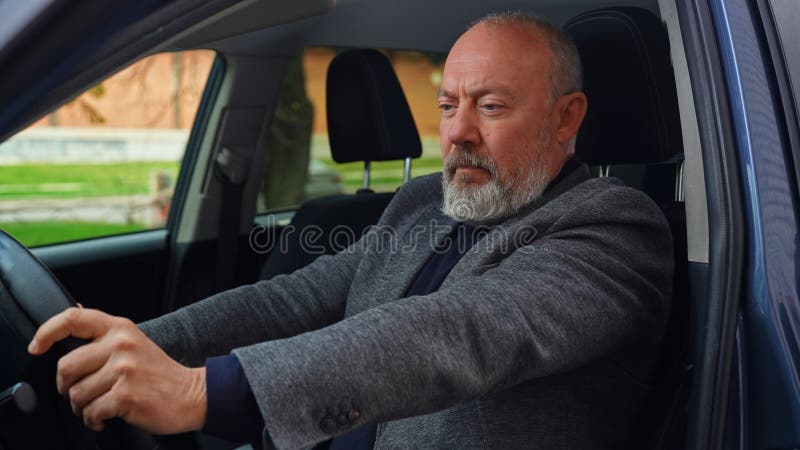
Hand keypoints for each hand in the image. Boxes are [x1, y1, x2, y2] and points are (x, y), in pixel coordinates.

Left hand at [27, 307, 206, 433]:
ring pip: (76, 394)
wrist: (192, 394)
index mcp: (121, 328)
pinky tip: (106, 417)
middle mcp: (121, 345)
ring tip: (99, 406)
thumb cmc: (161, 372)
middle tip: (80, 392)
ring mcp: (124, 371)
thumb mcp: (134, 341)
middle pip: (66, 366)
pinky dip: (94, 420)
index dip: (47, 332)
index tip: (37, 347)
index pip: (73, 319)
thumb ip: (105, 333)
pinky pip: (90, 412)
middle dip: (67, 387)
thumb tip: (73, 314)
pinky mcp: (125, 396)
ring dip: (82, 407)